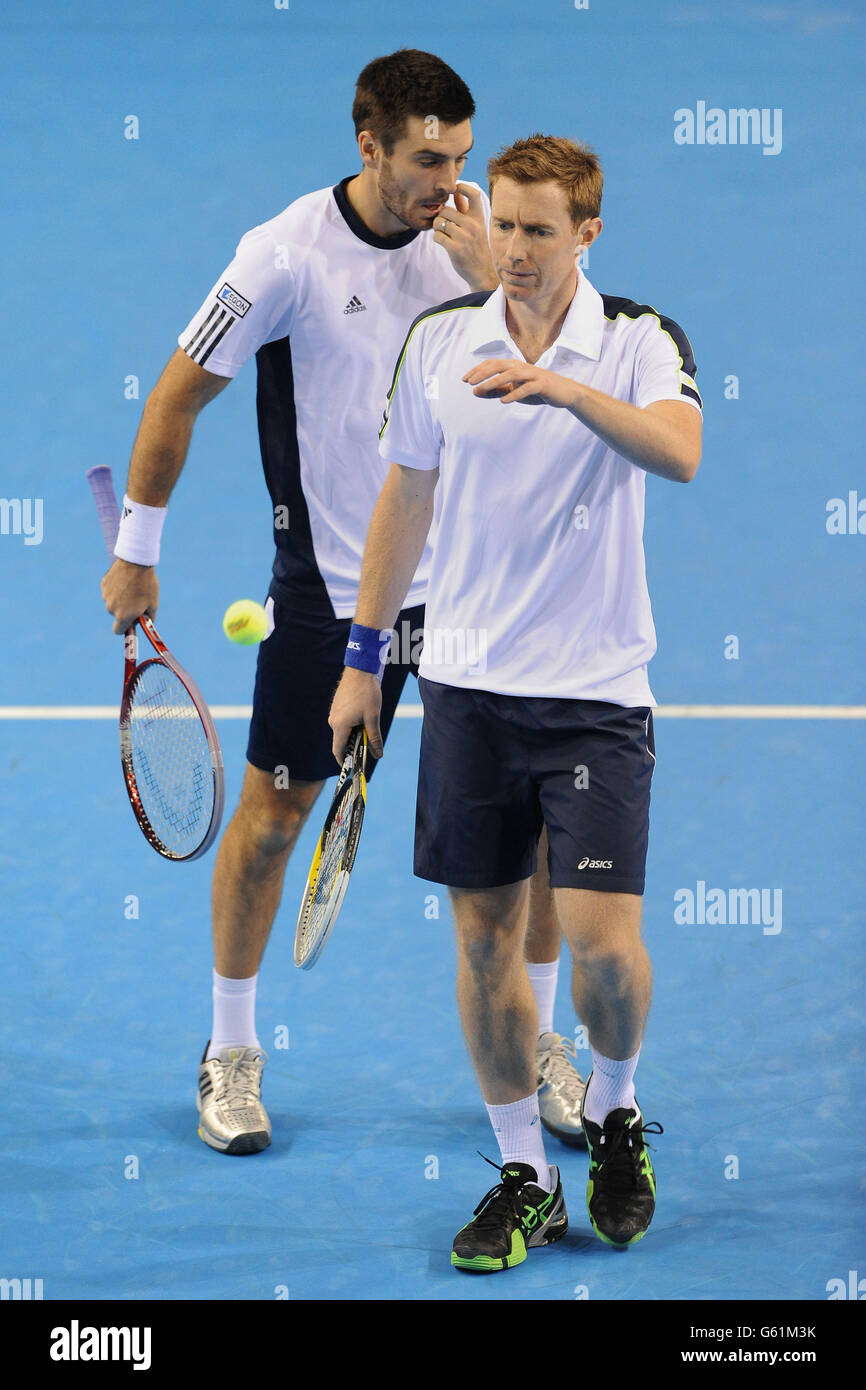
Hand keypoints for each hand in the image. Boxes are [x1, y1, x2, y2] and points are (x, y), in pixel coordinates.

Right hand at [100, 558, 158, 634]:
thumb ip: (148, 618)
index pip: (118, 631)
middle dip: (125, 611)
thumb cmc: (147, 584)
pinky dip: (116, 588)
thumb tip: (144, 623)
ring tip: (132, 586)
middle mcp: (111, 608)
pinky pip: (110, 591)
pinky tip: (125, 580)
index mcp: (123, 616)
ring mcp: (106, 596)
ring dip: (121, 599)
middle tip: (137, 599)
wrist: (136, 562)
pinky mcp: (104, 585)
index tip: (131, 622)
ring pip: (113, 602)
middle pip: (117, 615)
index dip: (125, 628)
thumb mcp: (153, 604)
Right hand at [328, 667, 383, 765]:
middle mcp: (333, 721)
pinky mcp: (336, 707)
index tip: (352, 767)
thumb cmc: (367, 693)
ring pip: (343, 731)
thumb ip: (374, 738)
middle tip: (367, 748)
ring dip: (354, 735)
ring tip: (368, 729)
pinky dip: (352, 726)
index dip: (344, 761)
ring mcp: (333, 713)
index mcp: (340, 725)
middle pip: (341, 741)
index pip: (338, 750)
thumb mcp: (373, 717)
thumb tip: (377, 755)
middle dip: (353, 747)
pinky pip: (342, 722)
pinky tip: (363, 719)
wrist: (360, 671)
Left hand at [433, 183, 496, 289]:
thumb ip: (465, 209)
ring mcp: (464, 237)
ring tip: (443, 234)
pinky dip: (437, 238)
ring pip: (439, 222)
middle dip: (440, 217)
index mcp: (478, 218)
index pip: (474, 194)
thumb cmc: (476, 247)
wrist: (482, 271)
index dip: (462, 187)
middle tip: (443, 225)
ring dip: (436, 228)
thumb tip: (456, 192)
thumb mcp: (476, 226)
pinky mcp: (455, 249)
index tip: (454, 189)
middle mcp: (472, 225)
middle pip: (445, 210)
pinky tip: (443, 242)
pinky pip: (437, 236)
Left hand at [462, 358, 577, 407]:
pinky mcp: (542, 384)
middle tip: (469, 383)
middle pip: (499, 366)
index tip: (464, 380)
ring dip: (493, 382)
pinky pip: (527, 388)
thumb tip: (475, 392)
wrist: (564, 392)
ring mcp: (533, 374)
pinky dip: (514, 393)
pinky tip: (503, 401)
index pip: (492, 364)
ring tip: (479, 390)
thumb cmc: (536, 391)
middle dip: (482, 373)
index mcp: (514, 366)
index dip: (477, 370)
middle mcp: (522, 367)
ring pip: (510, 375)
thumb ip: (496, 391)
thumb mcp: (513, 391)